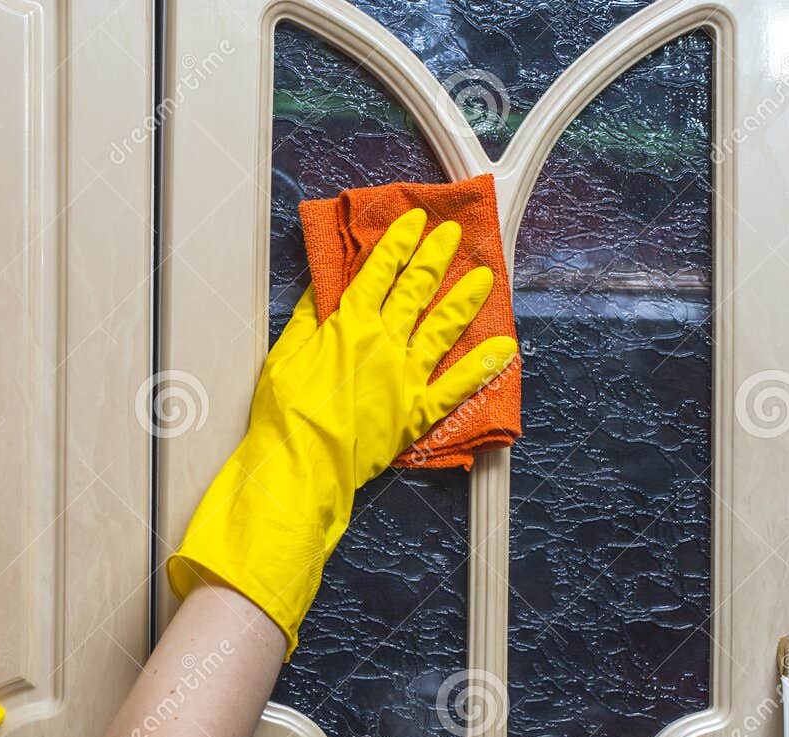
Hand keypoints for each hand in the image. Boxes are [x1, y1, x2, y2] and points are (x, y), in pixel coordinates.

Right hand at [167, 207, 516, 657]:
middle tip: (453, 235)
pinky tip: (504, 350)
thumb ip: (307, 320)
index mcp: (348, 326)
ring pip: (443, 329)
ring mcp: (405, 377)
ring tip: (485, 277)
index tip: (413, 222)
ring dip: (465, 301)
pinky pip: (456, 387)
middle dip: (435, 258)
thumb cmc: (284, 414)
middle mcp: (384, 344)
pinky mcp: (416, 412)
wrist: (300, 463)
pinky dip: (481, 368)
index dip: (397, 244)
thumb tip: (323, 290)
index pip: (378, 273)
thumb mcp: (283, 356)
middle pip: (415, 291)